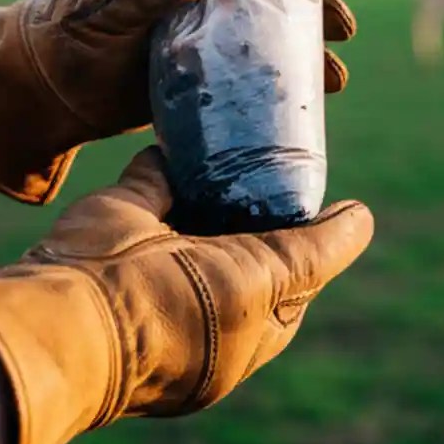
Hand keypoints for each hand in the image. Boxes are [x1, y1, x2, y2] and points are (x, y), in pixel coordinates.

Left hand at [0, 0, 355, 203]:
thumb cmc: (66, 30)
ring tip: (334, 76)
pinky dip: (283, 94)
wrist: (36, 92)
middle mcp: (202, 3)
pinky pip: (251, 88)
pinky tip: (310, 108)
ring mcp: (204, 48)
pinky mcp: (200, 91)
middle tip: (341, 27)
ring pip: (272, 45)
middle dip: (316, 10)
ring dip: (308, 55)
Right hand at [0, 147, 372, 443]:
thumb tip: (361, 219)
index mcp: (237, 327)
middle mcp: (200, 291)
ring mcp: (163, 252)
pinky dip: (180, 148)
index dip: (311, 241)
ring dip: (228, 169)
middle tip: (294, 148)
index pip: (291, 280)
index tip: (327, 197)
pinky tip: (209, 115)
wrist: (81, 307)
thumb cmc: (185, 311)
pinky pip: (161, 172)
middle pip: (247, 234)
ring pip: (205, 200)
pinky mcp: (129, 212)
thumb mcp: (269, 285)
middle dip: (266, 197)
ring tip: (262, 124)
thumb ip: (316, 253)